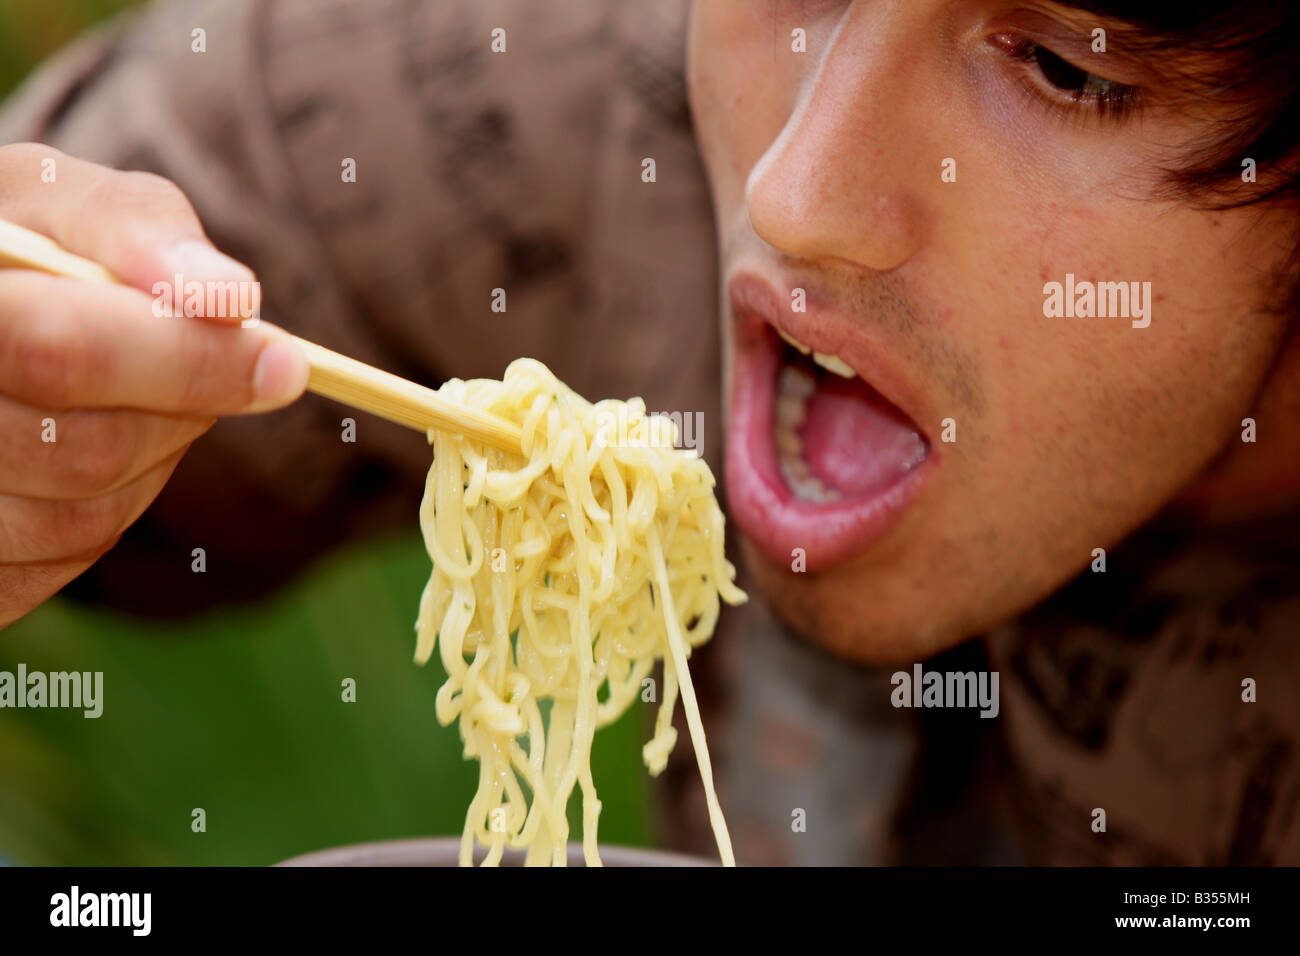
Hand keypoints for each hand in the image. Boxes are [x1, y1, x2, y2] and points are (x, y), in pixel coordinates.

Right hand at [0, 143, 308, 628]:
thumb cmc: (20, 246)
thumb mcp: (58, 203)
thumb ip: (139, 232)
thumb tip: (234, 296)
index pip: (61, 353)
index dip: (184, 361)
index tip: (286, 359)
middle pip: (84, 451)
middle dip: (178, 407)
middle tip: (207, 363)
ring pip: (82, 518)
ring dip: (153, 457)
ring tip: (141, 394)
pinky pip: (63, 560)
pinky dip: (112, 503)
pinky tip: (95, 443)